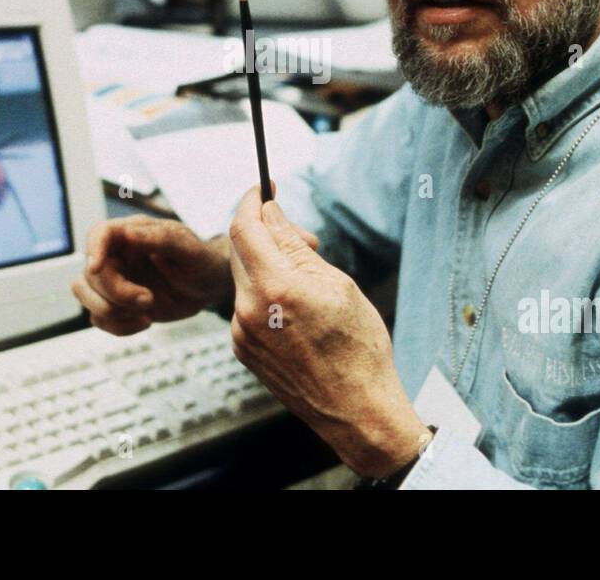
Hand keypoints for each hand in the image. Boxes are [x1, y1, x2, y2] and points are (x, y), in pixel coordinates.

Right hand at [73, 215, 232, 334]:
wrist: (208, 288)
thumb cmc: (201, 261)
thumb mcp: (189, 250)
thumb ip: (162, 239)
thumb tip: (129, 233)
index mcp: (132, 233)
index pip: (100, 233)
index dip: (93, 249)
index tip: (96, 268)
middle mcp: (118, 255)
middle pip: (90, 272)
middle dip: (117, 292)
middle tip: (149, 300)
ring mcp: (114, 280)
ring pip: (84, 292)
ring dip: (110, 310)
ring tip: (146, 314)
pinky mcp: (116, 304)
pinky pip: (98, 317)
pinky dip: (119, 326)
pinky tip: (146, 321)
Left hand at [227, 186, 428, 478]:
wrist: (357, 411)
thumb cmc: (359, 349)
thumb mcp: (337, 284)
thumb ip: (296, 247)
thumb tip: (271, 214)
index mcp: (275, 289)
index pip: (245, 227)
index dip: (252, 200)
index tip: (264, 187)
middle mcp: (248, 311)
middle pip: (240, 250)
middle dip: (265, 232)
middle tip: (300, 234)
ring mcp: (241, 333)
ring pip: (244, 277)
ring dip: (267, 264)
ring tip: (307, 279)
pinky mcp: (242, 350)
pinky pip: (246, 305)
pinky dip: (265, 293)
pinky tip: (296, 308)